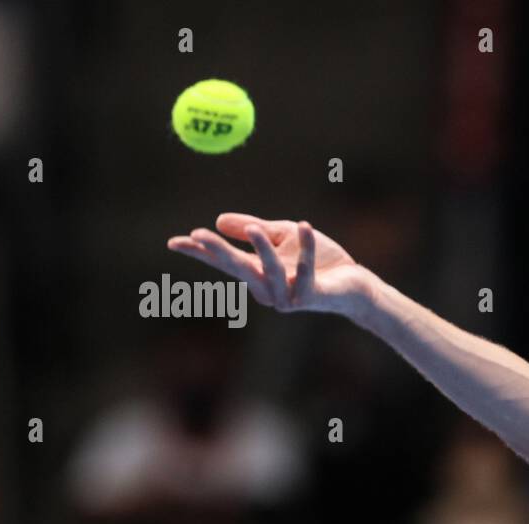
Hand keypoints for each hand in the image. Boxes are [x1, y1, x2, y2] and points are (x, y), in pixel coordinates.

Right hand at [167, 213, 372, 316]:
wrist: (353, 282)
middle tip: (198, 235)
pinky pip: (304, 272)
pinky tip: (304, 226)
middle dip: (217, 253)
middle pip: (237, 269)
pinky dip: (306, 248)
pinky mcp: (309, 298)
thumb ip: (254, 229)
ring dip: (262, 250)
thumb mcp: (282, 237)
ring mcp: (287, 297)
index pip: (224, 261)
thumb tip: (219, 221)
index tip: (174, 241)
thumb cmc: (319, 260)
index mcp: (257, 273)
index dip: (200, 252)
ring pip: (270, 271)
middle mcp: (267, 288)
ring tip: (255, 227)